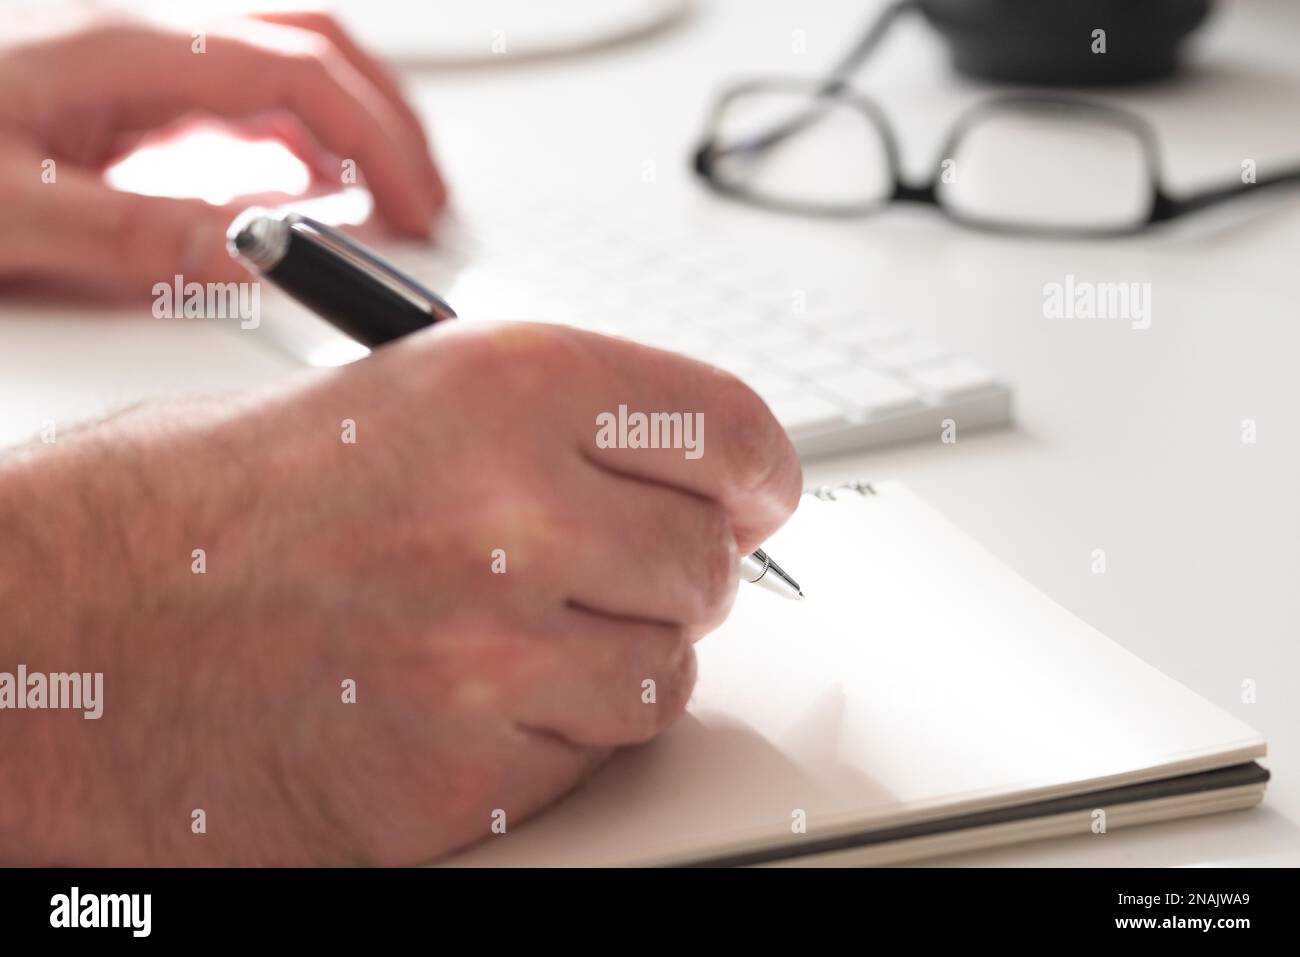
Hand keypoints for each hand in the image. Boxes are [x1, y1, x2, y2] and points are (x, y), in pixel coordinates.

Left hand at [0, 9, 444, 296]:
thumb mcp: (4, 213)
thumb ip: (136, 230)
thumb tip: (256, 247)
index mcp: (122, 50)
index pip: (297, 71)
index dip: (376, 136)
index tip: (415, 206)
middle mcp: (134, 44)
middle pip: (307, 45)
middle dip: (387, 115)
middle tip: (425, 193)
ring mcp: (126, 69)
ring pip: (278, 70)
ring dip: (348, 128)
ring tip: (385, 194)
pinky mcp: (112, 104)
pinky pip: (234, 110)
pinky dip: (293, 150)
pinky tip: (295, 194)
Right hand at [0, 322, 801, 863]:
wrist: (84, 625)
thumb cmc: (220, 504)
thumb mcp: (402, 395)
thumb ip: (563, 427)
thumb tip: (688, 469)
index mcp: (507, 386)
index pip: (734, 433)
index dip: (756, 474)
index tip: (754, 498)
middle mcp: (515, 514)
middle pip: (711, 564)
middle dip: (672, 572)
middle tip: (601, 570)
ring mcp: (494, 657)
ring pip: (666, 672)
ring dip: (613, 659)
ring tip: (503, 635)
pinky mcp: (462, 774)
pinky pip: (592, 755)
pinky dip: (552, 734)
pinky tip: (461, 697)